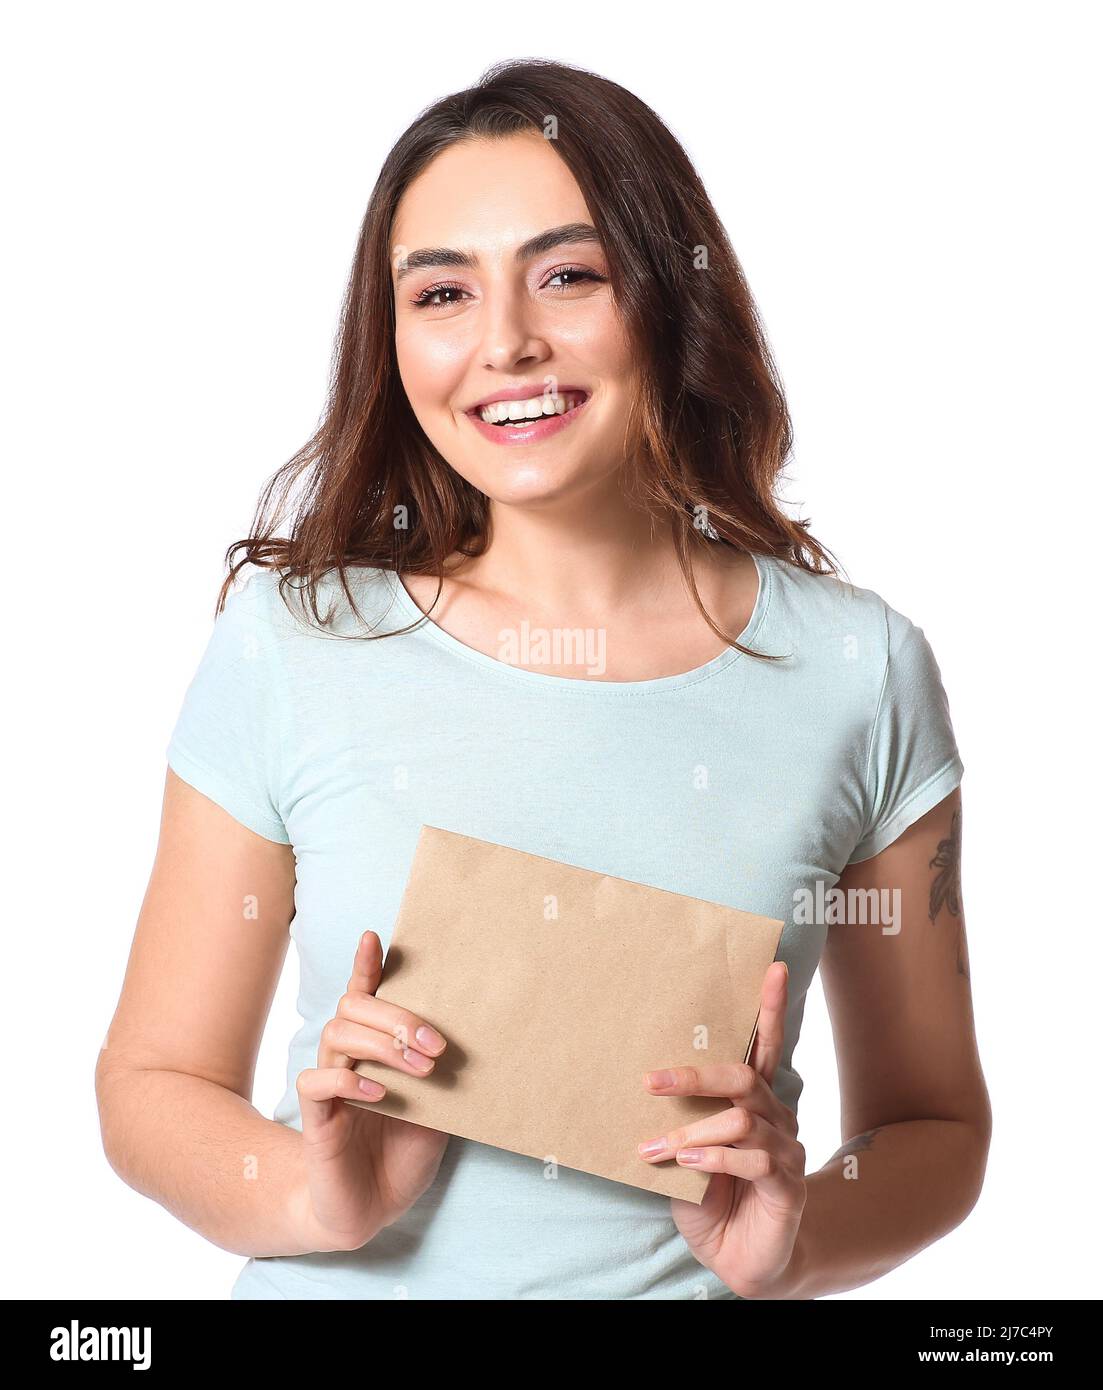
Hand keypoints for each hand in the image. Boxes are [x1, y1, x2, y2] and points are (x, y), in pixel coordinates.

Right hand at [293, 930, 449, 1251]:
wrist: (372, 1210)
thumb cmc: (402, 1153)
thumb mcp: (439, 1108)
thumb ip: (445, 1074)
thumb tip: (483, 1043)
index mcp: (374, 1049)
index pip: (363, 994)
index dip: (366, 964)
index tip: (376, 936)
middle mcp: (347, 1058)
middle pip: (351, 1005)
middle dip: (397, 1015)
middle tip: (436, 1046)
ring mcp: (329, 1086)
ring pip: (338, 1033)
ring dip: (384, 1044)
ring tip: (421, 1071)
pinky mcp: (317, 1118)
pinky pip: (318, 1081)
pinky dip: (350, 1079)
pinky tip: (380, 1094)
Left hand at [638, 961, 806, 1297]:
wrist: (735, 1260)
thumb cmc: (707, 1199)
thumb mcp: (685, 1151)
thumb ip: (679, 1119)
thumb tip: (642, 1084)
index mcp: (756, 1102)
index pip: (766, 1046)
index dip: (770, 1007)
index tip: (771, 967)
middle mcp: (777, 1118)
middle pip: (744, 1076)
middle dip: (695, 1075)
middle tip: (650, 1081)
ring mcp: (787, 1151)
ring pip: (741, 1119)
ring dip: (691, 1133)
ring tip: (656, 1149)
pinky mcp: (788, 1185)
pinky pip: (753, 1159)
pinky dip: (714, 1159)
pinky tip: (688, 1168)